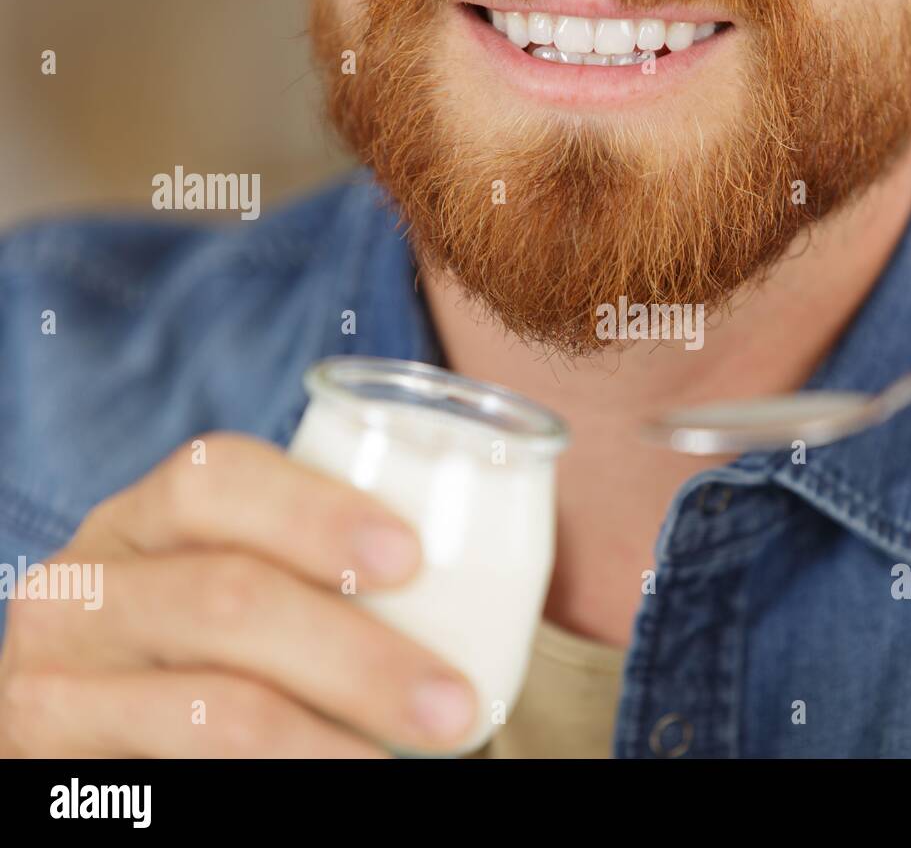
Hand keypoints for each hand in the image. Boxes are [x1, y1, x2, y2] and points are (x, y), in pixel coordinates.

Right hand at [0, 432, 475, 756]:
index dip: (314, 510)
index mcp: (144, 519)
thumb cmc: (223, 646)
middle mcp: (84, 589)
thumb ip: (326, 561)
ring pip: (215, 709)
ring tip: (427, 751)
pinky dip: (286, 782)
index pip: (214, 478)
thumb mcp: (249, 583)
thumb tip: (502, 548)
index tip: (411, 556)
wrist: (112, 741)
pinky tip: (349, 782)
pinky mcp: (60, 773)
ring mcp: (56, 686)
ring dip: (336, 741)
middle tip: (454, 703)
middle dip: (360, 655)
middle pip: (227, 600)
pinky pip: (187, 782)